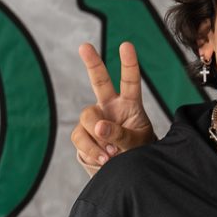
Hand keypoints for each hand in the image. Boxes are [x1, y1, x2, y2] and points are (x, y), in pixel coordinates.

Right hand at [72, 41, 155, 174]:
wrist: (125, 170)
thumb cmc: (138, 153)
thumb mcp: (137, 145)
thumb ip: (121, 135)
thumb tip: (99, 127)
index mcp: (130, 104)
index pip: (130, 81)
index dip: (129, 64)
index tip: (126, 45)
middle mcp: (110, 106)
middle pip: (99, 81)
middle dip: (92, 63)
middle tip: (84, 46)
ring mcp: (95, 119)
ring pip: (87, 117)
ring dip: (98, 136)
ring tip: (112, 153)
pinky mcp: (82, 134)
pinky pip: (79, 137)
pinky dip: (91, 149)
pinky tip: (103, 159)